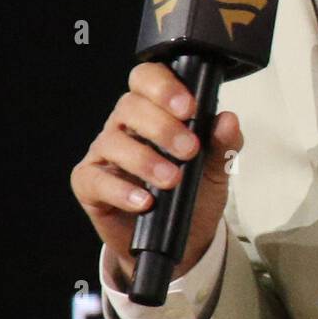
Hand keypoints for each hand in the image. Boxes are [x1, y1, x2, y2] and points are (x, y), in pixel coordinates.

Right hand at [71, 61, 243, 285]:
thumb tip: (228, 120)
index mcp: (155, 110)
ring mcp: (105, 153)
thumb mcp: (216, 168)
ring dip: (145, 160)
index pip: (148, 78)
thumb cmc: (194, 193)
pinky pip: (95, 179)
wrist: (183, 240)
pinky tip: (144, 201)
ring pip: (113, 141)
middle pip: (130, 106)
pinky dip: (121, 191)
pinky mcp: (89, 184)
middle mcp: (126, 125)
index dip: (164, 87)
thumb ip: (223, 143)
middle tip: (189, 150)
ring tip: (172, 180)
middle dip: (162, 127)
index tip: (189, 108)